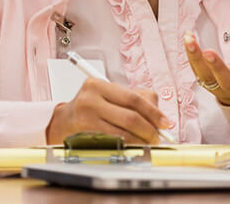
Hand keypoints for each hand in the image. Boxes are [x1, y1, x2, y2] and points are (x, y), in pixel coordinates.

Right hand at [45, 78, 172, 143]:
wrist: (64, 121)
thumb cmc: (92, 107)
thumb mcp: (110, 96)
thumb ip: (136, 99)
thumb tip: (159, 116)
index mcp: (99, 84)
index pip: (133, 98)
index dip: (153, 112)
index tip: (165, 123)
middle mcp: (91, 97)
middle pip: (130, 116)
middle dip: (149, 129)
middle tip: (158, 137)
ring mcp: (86, 116)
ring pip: (123, 132)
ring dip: (141, 140)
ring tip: (149, 142)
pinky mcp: (84, 133)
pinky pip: (113, 141)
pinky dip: (128, 145)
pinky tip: (134, 145)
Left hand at [184, 31, 229, 106]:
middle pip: (226, 79)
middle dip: (217, 67)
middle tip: (209, 53)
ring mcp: (219, 83)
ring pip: (205, 74)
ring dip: (196, 57)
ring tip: (190, 40)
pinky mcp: (207, 77)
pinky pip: (196, 67)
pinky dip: (191, 52)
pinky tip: (187, 36)